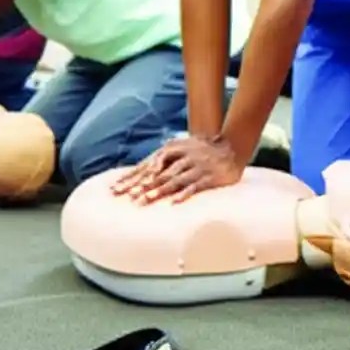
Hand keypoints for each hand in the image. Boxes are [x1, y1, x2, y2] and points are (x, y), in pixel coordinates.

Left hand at [112, 135, 244, 204]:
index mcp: (173, 150)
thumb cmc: (204, 150)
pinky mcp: (209, 176)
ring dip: (160, 189)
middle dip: (142, 185)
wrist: (232, 148)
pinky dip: (185, 193)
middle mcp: (183, 157)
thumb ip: (165, 158)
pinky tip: (175, 202)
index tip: (117, 189)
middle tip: (128, 197)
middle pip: (159, 173)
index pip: (148, 165)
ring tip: (146, 199)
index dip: (132, 177)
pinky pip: (195, 185)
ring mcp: (196, 166)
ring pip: (175, 179)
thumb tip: (144, 169)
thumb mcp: (183, 147)